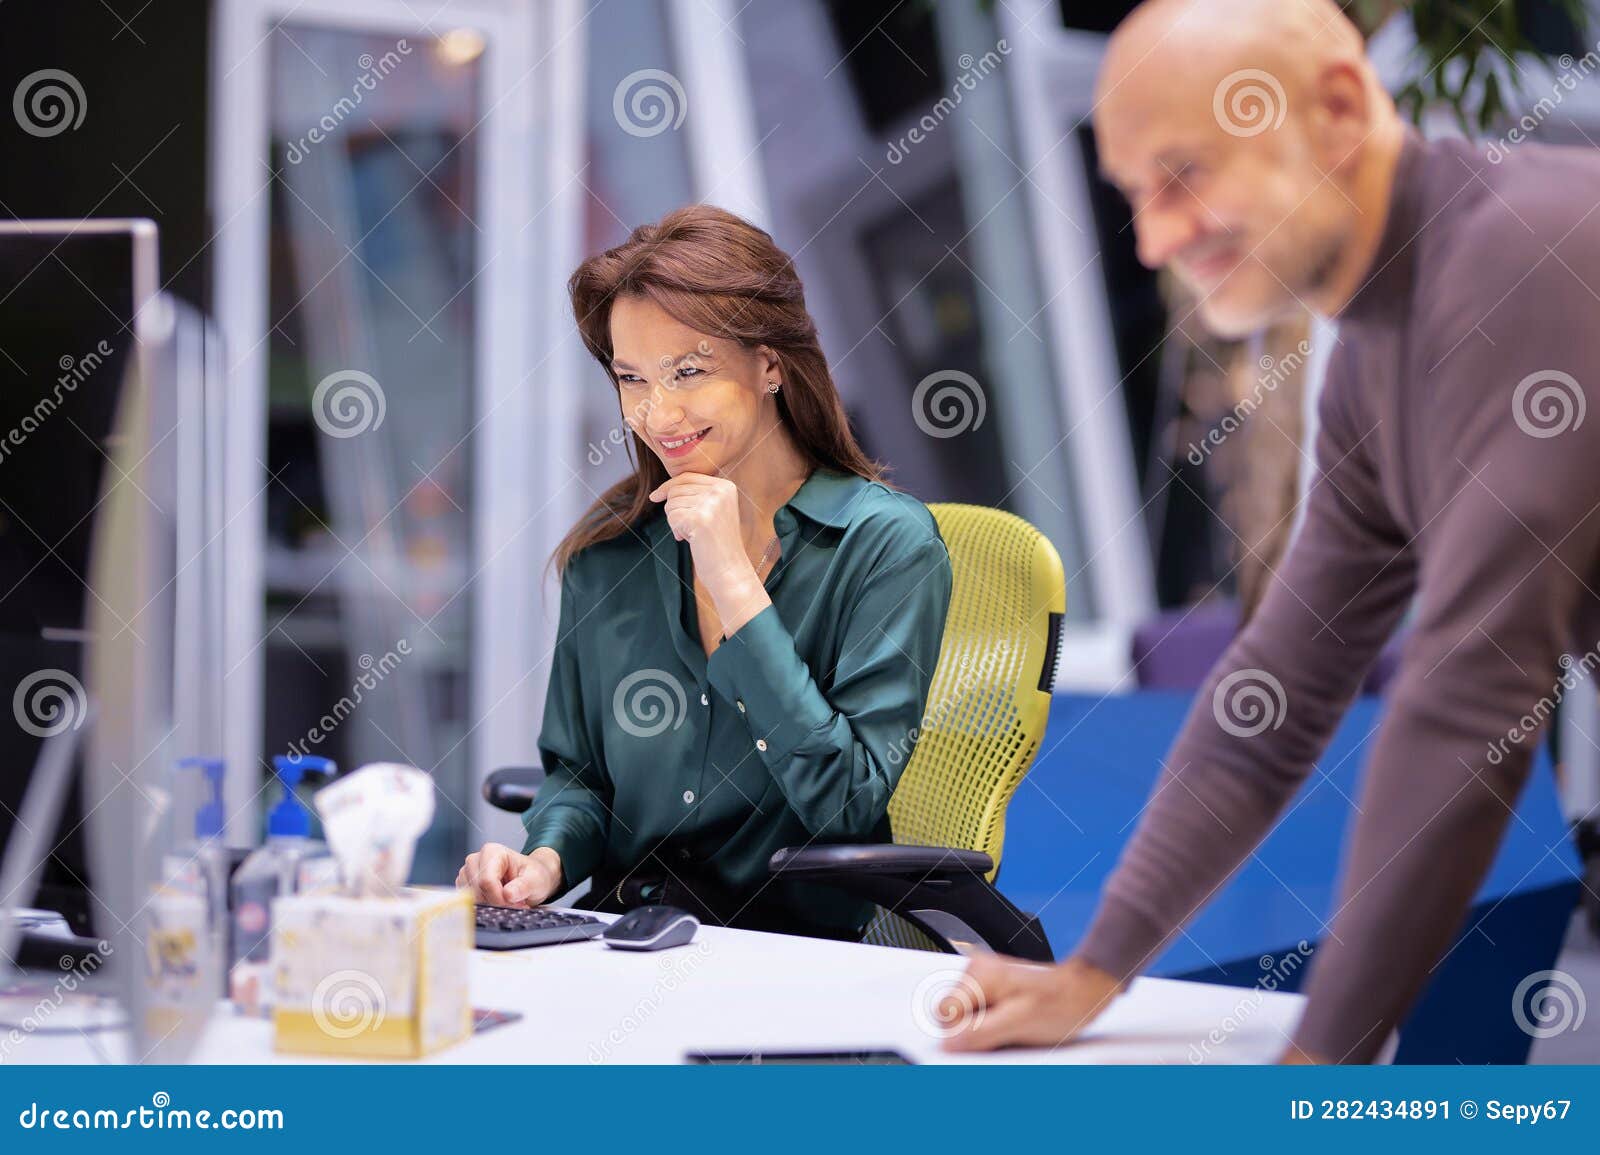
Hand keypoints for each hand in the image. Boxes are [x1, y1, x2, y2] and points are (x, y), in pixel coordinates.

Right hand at [456, 843, 562, 906]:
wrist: (530, 879)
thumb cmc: (533, 875)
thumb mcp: (535, 879)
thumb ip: (523, 886)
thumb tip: (508, 894)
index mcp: (492, 852)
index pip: (486, 881)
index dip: (499, 898)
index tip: (515, 904)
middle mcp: (476, 859)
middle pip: (477, 891)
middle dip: (496, 903)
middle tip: (514, 903)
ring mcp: (467, 872)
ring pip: (471, 898)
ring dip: (489, 906)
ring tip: (507, 901)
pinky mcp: (465, 885)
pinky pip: (469, 902)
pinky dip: (483, 907)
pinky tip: (497, 902)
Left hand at [648, 472, 769, 629]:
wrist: (729, 569)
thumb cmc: (717, 543)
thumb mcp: (713, 511)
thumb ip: (695, 495)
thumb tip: (660, 491)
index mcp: (725, 486)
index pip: (687, 477)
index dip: (668, 487)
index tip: (654, 496)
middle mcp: (720, 491)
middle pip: (676, 490)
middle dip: (674, 510)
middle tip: (688, 528)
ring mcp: (711, 504)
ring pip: (672, 503)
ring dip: (676, 522)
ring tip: (692, 535)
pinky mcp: (699, 518)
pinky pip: (672, 517)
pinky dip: (676, 530)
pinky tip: (690, 540)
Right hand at [938, 953, 1125, 1051]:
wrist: (1085, 992)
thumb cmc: (1061, 1003)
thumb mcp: (1019, 1023)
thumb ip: (980, 1032)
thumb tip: (949, 1043)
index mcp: (979, 976)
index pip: (944, 1013)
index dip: (962, 1033)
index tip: (985, 1039)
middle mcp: (978, 973)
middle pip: (955, 1016)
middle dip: (976, 1032)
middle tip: (1005, 1033)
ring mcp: (987, 981)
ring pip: (969, 1019)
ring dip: (987, 1031)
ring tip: (1014, 1028)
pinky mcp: (997, 991)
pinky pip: (983, 1016)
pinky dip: (995, 1026)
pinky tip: (1015, 1026)